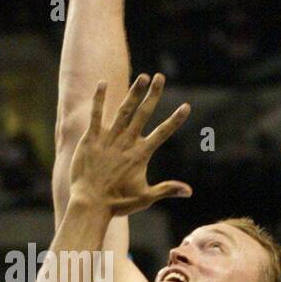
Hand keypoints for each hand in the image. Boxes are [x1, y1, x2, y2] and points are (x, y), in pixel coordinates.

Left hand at [69, 74, 191, 216]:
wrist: (90, 204)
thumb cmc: (118, 203)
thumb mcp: (146, 197)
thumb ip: (167, 189)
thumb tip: (190, 191)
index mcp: (140, 155)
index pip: (162, 133)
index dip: (175, 119)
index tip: (186, 106)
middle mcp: (126, 143)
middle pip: (143, 114)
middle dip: (153, 95)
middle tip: (160, 77)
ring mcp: (108, 139)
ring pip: (123, 111)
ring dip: (134, 93)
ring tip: (143, 77)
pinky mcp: (91, 139)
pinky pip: (95, 115)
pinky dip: (99, 99)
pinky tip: (102, 83)